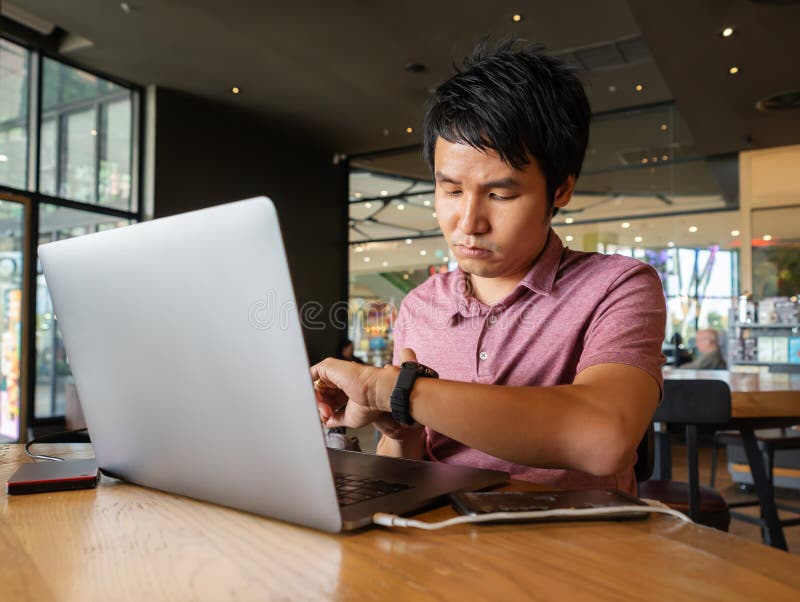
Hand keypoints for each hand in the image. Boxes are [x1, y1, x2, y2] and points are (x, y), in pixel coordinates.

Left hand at [310, 348, 424, 436]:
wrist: (375, 393)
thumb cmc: (370, 404)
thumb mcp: (350, 418)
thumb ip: (336, 419)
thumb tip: (327, 422)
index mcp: (347, 389)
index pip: (328, 399)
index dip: (327, 409)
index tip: (329, 417)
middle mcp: (340, 379)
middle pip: (321, 393)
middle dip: (322, 406)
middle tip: (327, 415)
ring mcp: (335, 372)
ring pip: (316, 386)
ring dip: (318, 401)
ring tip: (326, 410)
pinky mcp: (329, 366)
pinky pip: (310, 375)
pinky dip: (311, 388)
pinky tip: (317, 398)